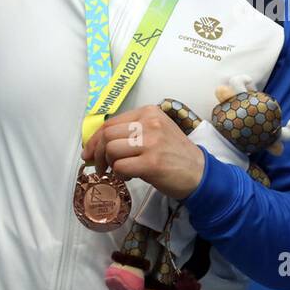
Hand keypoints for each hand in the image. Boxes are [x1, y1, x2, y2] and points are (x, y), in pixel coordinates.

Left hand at [79, 105, 206, 200]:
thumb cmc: (175, 153)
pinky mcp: (151, 163)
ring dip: (108, 165)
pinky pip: (120, 167)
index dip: (94, 139)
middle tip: (99, 166)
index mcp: (149, 112)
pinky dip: (119, 174)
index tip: (89, 152)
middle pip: (107, 135)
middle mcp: (149, 123)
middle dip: (96, 153)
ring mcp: (151, 143)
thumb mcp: (156, 132)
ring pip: (111, 150)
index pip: (110, 122)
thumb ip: (131, 132)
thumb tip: (97, 144)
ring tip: (117, 172)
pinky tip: (128, 177)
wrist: (199, 172)